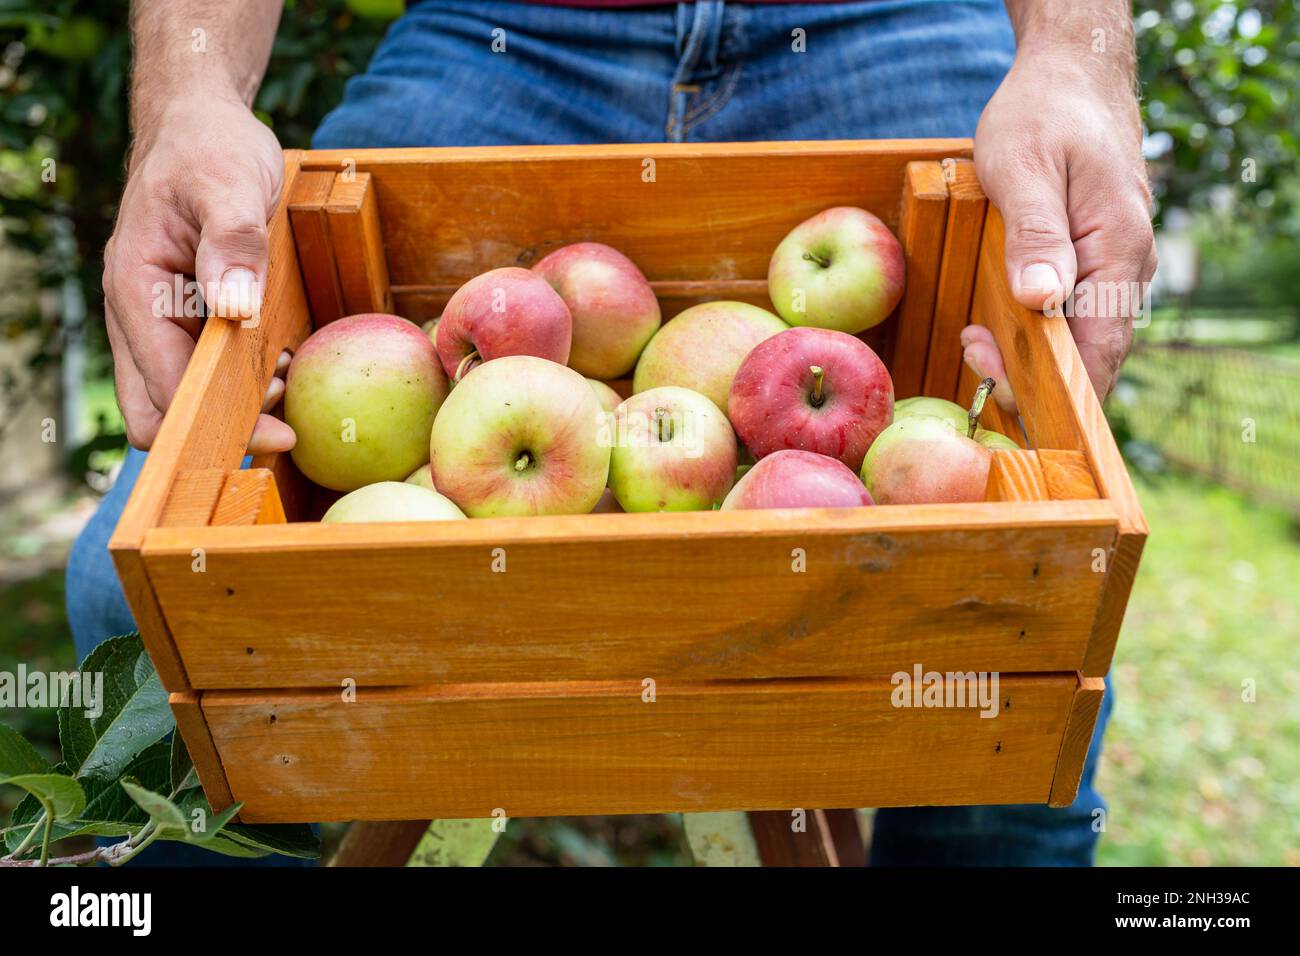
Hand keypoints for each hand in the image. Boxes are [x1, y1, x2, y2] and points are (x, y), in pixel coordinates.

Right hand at [103, 95, 293, 451]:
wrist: (201, 124)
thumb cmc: (210, 147)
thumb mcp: (228, 183)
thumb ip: (232, 241)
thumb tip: (234, 307)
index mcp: (136, 291)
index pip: (164, 391)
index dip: (219, 420)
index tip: (279, 430)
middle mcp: (138, 316)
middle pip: (160, 412)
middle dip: (221, 426)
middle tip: (286, 416)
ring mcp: (160, 319)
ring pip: (184, 397)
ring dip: (236, 403)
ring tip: (288, 377)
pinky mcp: (187, 317)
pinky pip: (206, 370)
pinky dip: (242, 378)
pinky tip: (283, 359)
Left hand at [973, 51, 1155, 406]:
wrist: (1072, 77)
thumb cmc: (1044, 114)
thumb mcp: (1024, 168)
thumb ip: (1035, 236)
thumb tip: (1041, 302)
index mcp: (1118, 251)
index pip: (1098, 353)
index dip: (1046, 381)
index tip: (988, 370)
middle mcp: (1128, 270)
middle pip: (1091, 359)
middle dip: (1029, 375)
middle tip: (970, 349)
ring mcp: (1115, 271)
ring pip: (1079, 343)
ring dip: (1027, 355)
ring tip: (974, 337)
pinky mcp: (1095, 266)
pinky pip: (1071, 319)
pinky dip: (1032, 334)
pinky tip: (991, 322)